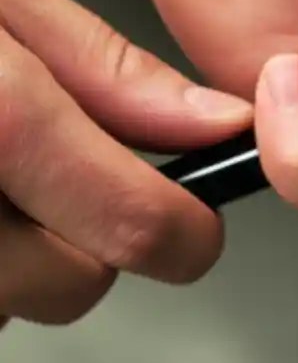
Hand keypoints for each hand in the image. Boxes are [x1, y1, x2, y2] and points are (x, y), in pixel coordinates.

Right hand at [0, 0, 250, 326]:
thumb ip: (100, 65)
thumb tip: (212, 121)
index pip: (129, 221)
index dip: (184, 232)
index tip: (194, 228)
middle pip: (70, 282)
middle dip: (88, 243)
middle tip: (69, 184)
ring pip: (9, 298)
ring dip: (21, 255)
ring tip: (4, 176)